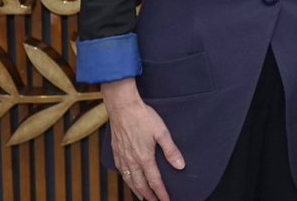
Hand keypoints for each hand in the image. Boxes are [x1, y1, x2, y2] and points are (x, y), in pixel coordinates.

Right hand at [101, 79, 184, 200]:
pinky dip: (126, 179)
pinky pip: (120, 171)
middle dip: (149, 196)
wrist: (122, 106)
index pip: (155, 182)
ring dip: (136, 190)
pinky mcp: (116, 151)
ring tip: (142, 197)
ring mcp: (122, 157)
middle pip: (140, 185)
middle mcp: (132, 161)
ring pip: (129, 180)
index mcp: (144, 158)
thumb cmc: (142, 116)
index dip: (161, 193)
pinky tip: (128, 179)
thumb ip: (171, 150)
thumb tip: (180, 165)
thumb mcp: (161, 132)